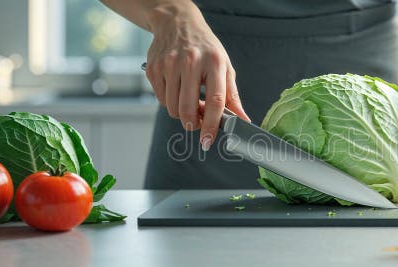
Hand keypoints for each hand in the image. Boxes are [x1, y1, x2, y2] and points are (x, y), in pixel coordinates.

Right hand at [144, 3, 249, 150]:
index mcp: (214, 63)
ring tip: (189, 100)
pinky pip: (161, 99)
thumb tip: (243, 120)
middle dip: (192, 124)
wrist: (178, 23)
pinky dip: (170, 102)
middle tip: (197, 123)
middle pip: (188, 109)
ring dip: (181, 113)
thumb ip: (233, 96)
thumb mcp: (224, 67)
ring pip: (172, 108)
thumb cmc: (205, 48)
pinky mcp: (154, 68)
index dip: (211, 125)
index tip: (208, 140)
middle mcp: (190, 62)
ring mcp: (169, 64)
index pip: (215, 101)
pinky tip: (177, 89)